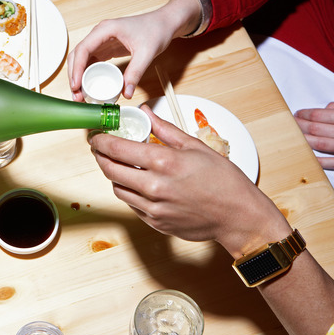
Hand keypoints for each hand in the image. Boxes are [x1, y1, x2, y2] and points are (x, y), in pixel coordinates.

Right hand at [67, 0, 202, 100]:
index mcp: (106, 30)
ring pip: (81, 59)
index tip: (76, 85)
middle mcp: (99, 34)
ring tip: (80, 95)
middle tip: (76, 95)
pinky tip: (88, 87)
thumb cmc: (156, 30)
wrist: (164, 23)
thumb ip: (135, 73)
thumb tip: (127, 93)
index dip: (77, 68)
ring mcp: (101, 41)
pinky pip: (90, 62)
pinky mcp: (105, 48)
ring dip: (78, 76)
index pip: (83, 49)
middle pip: (77, 55)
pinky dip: (87, 75)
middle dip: (74, 75)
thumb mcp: (147, 53)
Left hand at [88, 106, 288, 254]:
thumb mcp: (195, 146)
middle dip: (100, 156)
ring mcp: (152, 207)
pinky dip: (130, 191)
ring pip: (117, 188)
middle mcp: (154, 186)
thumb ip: (164, 129)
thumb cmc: (223, 180)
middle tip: (100, 148)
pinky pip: (131, 204)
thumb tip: (144, 112)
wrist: (238, 216)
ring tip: (121, 164)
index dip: (100, 140)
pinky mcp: (155, 222)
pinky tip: (139, 183)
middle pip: (109, 169)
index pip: (117, 148)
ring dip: (114, 174)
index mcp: (163, 162)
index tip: (95, 135)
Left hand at [294, 98, 333, 169]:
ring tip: (292, 137)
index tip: (296, 114)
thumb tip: (324, 109)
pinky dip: (318, 161)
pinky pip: (333, 163)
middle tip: (289, 124)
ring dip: (302, 140)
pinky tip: (307, 157)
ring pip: (319, 145)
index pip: (318, 115)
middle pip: (314, 129)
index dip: (303, 114)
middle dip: (298, 126)